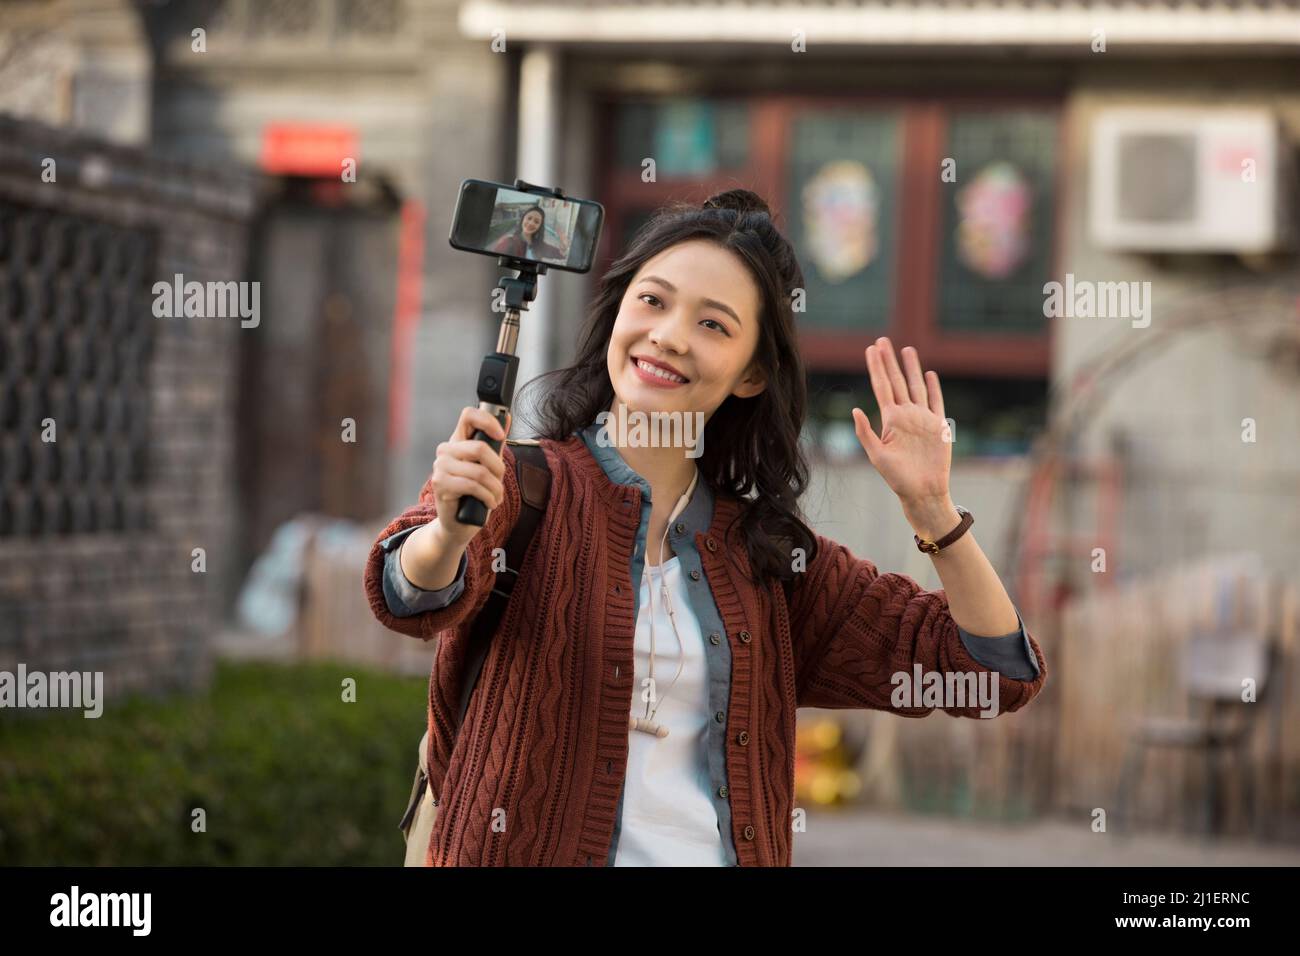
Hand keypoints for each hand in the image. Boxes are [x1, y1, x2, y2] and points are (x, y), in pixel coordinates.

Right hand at [430, 406, 510, 545]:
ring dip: (495, 488)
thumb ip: (495, 444)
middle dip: (498, 468)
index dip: (488, 421)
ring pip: (479, 470)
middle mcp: (446, 450)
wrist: (458, 524)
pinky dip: (488, 497)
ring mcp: (440, 466)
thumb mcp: (489, 466)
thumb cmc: (474, 494)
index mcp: (458, 441)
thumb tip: (506, 417)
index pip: (469, 415)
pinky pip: (473, 486)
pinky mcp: (440, 484)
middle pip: (480, 447)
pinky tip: (490, 503)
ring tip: (496, 497)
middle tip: (499, 483)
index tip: (500, 437)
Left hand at [851, 337, 954, 526]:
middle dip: (889, 361)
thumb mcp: (877, 455)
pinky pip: (936, 402)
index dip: (876, 367)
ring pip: (916, 386)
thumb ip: (865, 432)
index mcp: (890, 420)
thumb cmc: (897, 478)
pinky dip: (933, 388)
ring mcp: (922, 419)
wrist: (923, 491)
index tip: (870, 349)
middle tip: (883, 340)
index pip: (882, 387)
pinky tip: (929, 374)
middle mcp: (905, 415)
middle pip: (897, 381)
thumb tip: (854, 409)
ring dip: (911, 368)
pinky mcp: (939, 426)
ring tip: (906, 350)